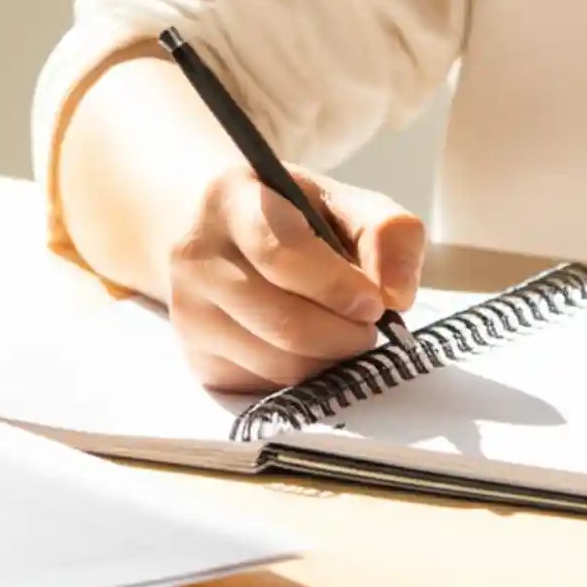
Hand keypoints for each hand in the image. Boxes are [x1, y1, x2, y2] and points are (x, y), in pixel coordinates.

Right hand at [168, 164, 423, 392]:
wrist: (208, 229)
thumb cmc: (285, 215)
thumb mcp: (338, 200)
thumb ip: (386, 233)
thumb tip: (397, 295)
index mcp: (230, 200)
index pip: (281, 254)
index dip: (338, 287)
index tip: (375, 302)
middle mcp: (196, 258)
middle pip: (284, 322)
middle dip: (346, 334)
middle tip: (370, 326)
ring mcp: (189, 314)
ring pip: (279, 364)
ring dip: (331, 359)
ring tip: (344, 332)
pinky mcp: (197, 359)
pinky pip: (267, 386)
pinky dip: (305, 375)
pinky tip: (310, 345)